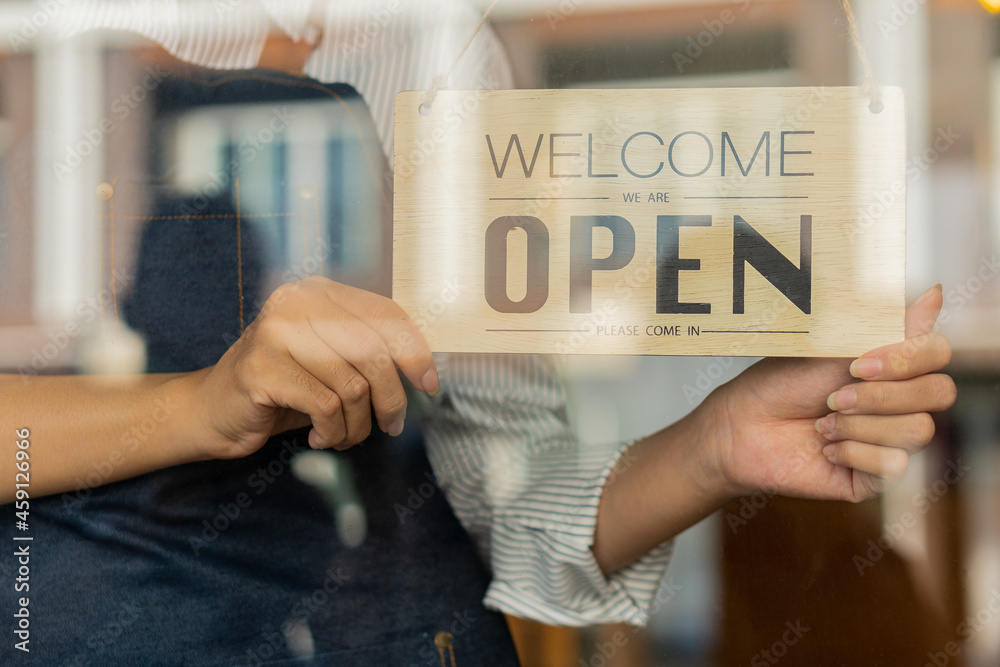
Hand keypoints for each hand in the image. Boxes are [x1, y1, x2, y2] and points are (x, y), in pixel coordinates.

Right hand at [186, 277, 437, 458]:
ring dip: (357, 424)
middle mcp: (296, 302)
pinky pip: (325, 406)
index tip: (430, 385)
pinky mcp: (260, 369)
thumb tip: (426, 369)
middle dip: (391, 398)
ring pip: (352, 386)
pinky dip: (332, 431)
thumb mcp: (331, 362)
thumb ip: (369, 352)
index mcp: (319, 291)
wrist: (214, 410)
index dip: (415, 351)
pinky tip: (319, 436)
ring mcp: (274, 333)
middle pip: (373, 352)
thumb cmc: (284, 388)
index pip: (385, 314)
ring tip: (344, 435)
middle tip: (391, 426)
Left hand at [704, 284, 955, 502]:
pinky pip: (894, 465)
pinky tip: (825, 448)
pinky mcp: (879, 476)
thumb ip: (888, 323)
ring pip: (918, 431)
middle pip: (939, 393)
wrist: (744, 425)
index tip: (855, 364)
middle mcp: (903, 402)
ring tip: (823, 423)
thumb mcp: (834, 347)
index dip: (905, 358)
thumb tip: (935, 294)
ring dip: (859, 426)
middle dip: (880, 395)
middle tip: (833, 398)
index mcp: (896, 365)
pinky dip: (851, 451)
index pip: (939, 353)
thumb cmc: (784, 382)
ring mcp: (895, 440)